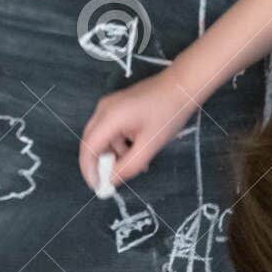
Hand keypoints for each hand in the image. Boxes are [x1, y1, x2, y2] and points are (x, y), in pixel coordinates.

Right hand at [79, 70, 201, 190]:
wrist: (183, 85)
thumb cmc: (169, 113)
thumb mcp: (150, 144)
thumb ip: (129, 166)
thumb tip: (111, 182)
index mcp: (109, 117)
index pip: (88, 148)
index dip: (89, 170)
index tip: (99, 187)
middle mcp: (103, 109)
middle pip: (91, 143)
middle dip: (100, 163)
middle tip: (113, 179)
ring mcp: (109, 106)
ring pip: (101, 137)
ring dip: (113, 154)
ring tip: (135, 164)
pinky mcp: (117, 106)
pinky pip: (110, 130)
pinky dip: (119, 143)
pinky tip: (136, 150)